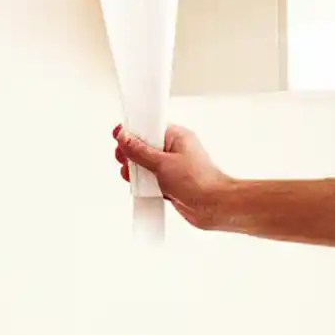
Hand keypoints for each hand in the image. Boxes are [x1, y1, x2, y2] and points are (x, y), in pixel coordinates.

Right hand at [113, 124, 234, 229]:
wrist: (214, 207)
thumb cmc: (199, 181)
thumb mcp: (162, 163)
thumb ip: (139, 151)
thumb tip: (124, 138)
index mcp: (177, 136)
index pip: (149, 127)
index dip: (132, 132)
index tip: (120, 139)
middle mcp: (174, 150)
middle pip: (143, 147)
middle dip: (131, 155)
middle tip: (127, 162)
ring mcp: (172, 167)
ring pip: (145, 165)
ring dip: (137, 173)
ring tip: (136, 178)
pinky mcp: (170, 184)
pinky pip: (150, 181)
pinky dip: (145, 185)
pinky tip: (144, 189)